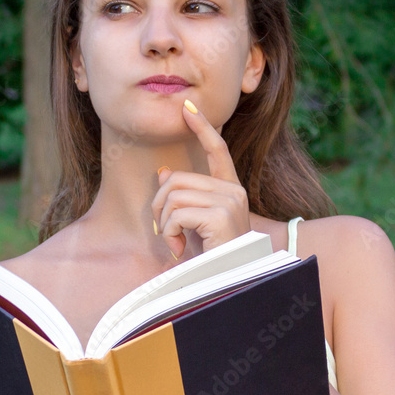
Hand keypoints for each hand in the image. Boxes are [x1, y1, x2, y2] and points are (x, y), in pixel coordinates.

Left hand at [151, 99, 250, 259]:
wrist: (232, 286)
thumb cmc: (214, 260)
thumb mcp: (195, 226)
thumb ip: (184, 199)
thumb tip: (164, 171)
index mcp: (231, 191)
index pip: (217, 150)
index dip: (202, 127)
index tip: (187, 108)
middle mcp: (234, 191)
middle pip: (178, 179)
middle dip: (160, 206)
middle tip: (166, 232)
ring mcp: (230, 202)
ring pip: (173, 195)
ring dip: (164, 223)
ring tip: (175, 243)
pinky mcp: (221, 216)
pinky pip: (177, 213)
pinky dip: (170, 233)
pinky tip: (179, 249)